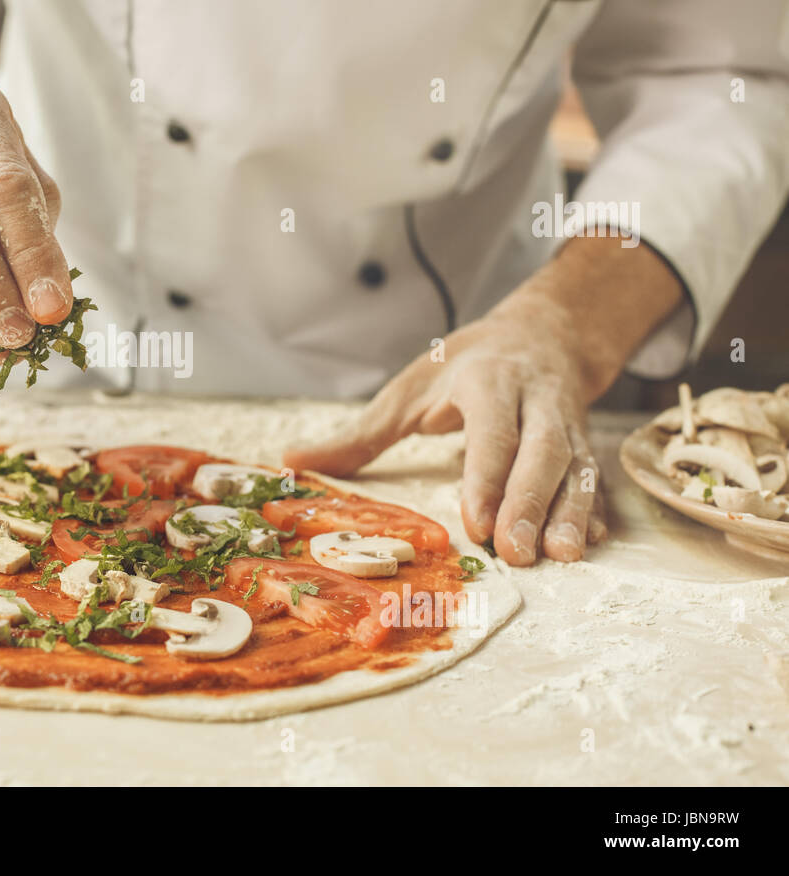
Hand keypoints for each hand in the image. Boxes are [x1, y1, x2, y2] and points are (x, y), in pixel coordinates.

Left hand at [284, 300, 606, 564]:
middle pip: (540, 453)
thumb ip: (359, 433)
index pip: (491, 432)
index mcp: (487, 382)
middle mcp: (535, 400)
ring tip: (561, 556)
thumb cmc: (463, 367)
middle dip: (530, 503)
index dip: (487, 477)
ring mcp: (566, 422)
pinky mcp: (585, 442)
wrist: (542, 333)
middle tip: (515, 553)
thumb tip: (293, 462)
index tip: (476, 524)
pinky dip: (593, 510)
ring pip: (575, 467)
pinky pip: (595, 478)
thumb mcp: (407, 389)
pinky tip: (586, 541)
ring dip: (569, 512)